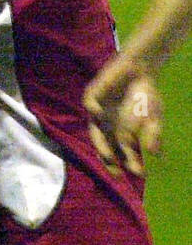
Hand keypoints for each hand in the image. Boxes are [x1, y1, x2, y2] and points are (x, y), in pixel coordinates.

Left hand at [84, 54, 162, 176]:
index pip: (122, 154)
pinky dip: (94, 110)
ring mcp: (98, 113)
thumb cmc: (145, 97)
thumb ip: (153, 134)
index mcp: (121, 134)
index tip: (138, 174)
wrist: (139, 71)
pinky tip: (100, 114)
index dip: (129, 164)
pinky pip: (90, 105)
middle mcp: (107, 127)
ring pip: (95, 132)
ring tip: (107, 155)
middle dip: (110, 161)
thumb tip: (154, 153)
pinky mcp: (92, 96)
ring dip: (100, 144)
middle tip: (117, 172)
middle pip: (105, 148)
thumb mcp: (153, 118)